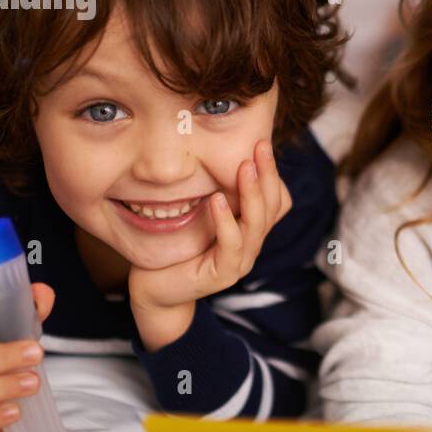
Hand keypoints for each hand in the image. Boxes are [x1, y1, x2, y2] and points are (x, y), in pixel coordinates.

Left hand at [128, 139, 291, 349]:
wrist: (155, 289)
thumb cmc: (176, 247)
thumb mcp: (199, 213)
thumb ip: (215, 192)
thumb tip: (217, 153)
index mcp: (250, 229)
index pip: (276, 198)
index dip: (272, 172)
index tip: (260, 142)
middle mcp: (252, 244)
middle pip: (273, 206)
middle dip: (268, 174)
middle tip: (261, 146)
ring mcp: (240, 261)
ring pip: (257, 224)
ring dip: (252, 193)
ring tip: (244, 167)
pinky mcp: (223, 275)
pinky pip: (232, 245)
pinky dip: (226, 222)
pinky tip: (217, 200)